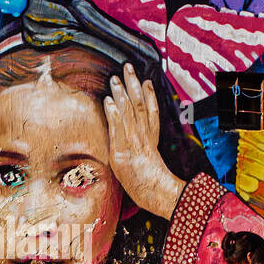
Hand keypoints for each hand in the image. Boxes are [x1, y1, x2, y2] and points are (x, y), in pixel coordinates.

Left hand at [104, 62, 185, 218]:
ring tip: (114, 79)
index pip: (152, 113)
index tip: (146, 79)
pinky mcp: (121, 153)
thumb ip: (148, 153)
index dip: (149, 95)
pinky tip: (108, 101)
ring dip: (120, 94)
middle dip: (132, 85)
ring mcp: (132, 145)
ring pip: (128, 114)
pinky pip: (117, 131)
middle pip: (140, 106)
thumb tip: (147, 147)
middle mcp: (143, 138)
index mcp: (151, 140)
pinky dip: (113, 114)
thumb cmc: (151, 186)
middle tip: (127, 67)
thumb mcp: (150, 166)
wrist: (156, 196)